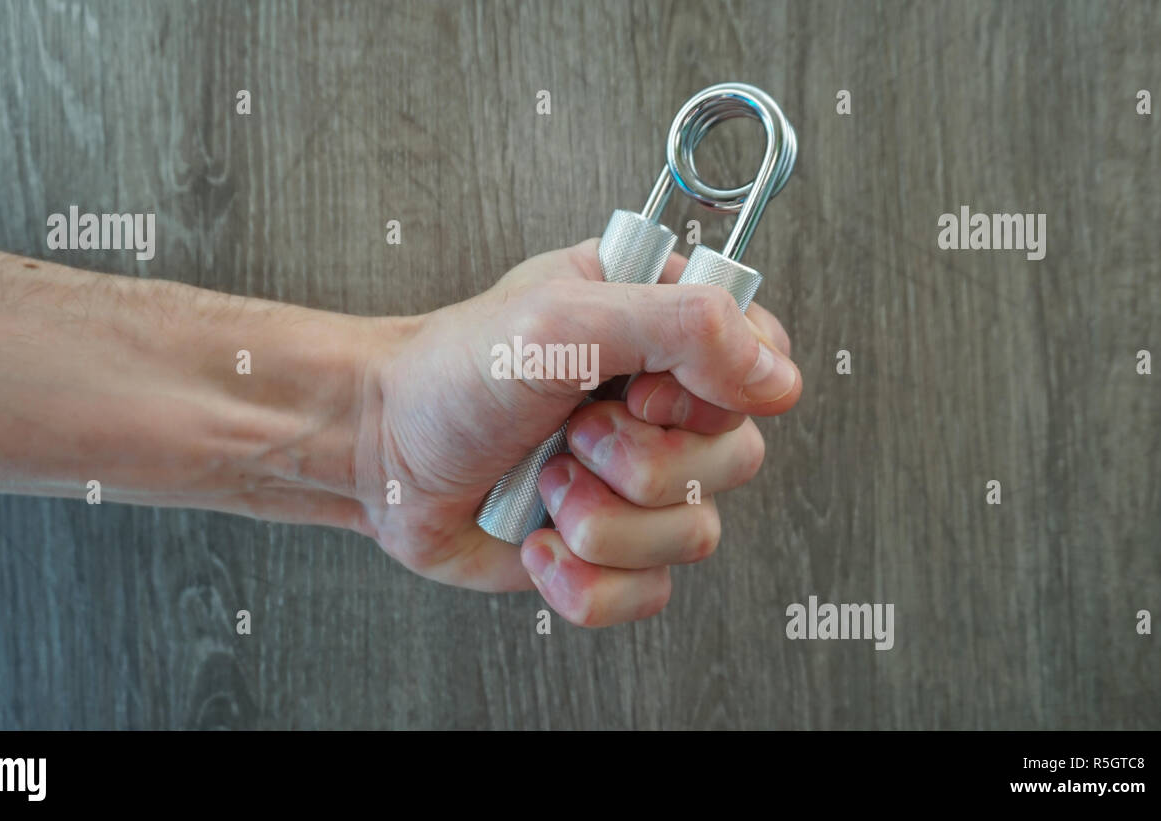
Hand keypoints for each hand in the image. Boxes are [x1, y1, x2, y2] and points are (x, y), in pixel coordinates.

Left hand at [356, 239, 801, 625]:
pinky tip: (541, 542)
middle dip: (640, 463)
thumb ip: (681, 325)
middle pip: (735, 458)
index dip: (713, 391)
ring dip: (604, 521)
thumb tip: (778, 378)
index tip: (642, 389)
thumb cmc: (451, 375)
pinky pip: (649, 592)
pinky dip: (586, 579)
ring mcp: (641, 483)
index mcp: (662, 325)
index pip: (763, 358)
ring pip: (696, 535)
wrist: (382, 457)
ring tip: (547, 485)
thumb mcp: (562, 319)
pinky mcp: (613, 550)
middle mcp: (663, 405)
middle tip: (572, 434)